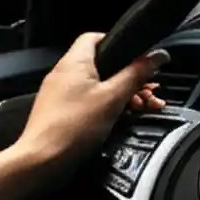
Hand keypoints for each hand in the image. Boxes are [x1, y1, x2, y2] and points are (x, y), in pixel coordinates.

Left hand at [15, 32, 170, 163]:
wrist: (42, 162)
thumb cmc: (74, 126)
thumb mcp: (114, 97)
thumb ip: (137, 73)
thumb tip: (158, 55)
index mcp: (74, 62)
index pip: (95, 36)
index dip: (119, 43)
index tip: (138, 56)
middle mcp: (63, 74)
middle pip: (102, 64)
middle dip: (128, 75)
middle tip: (147, 88)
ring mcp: (59, 94)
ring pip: (97, 84)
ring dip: (121, 92)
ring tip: (141, 106)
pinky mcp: (60, 112)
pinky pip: (88, 100)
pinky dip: (106, 104)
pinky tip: (121, 117)